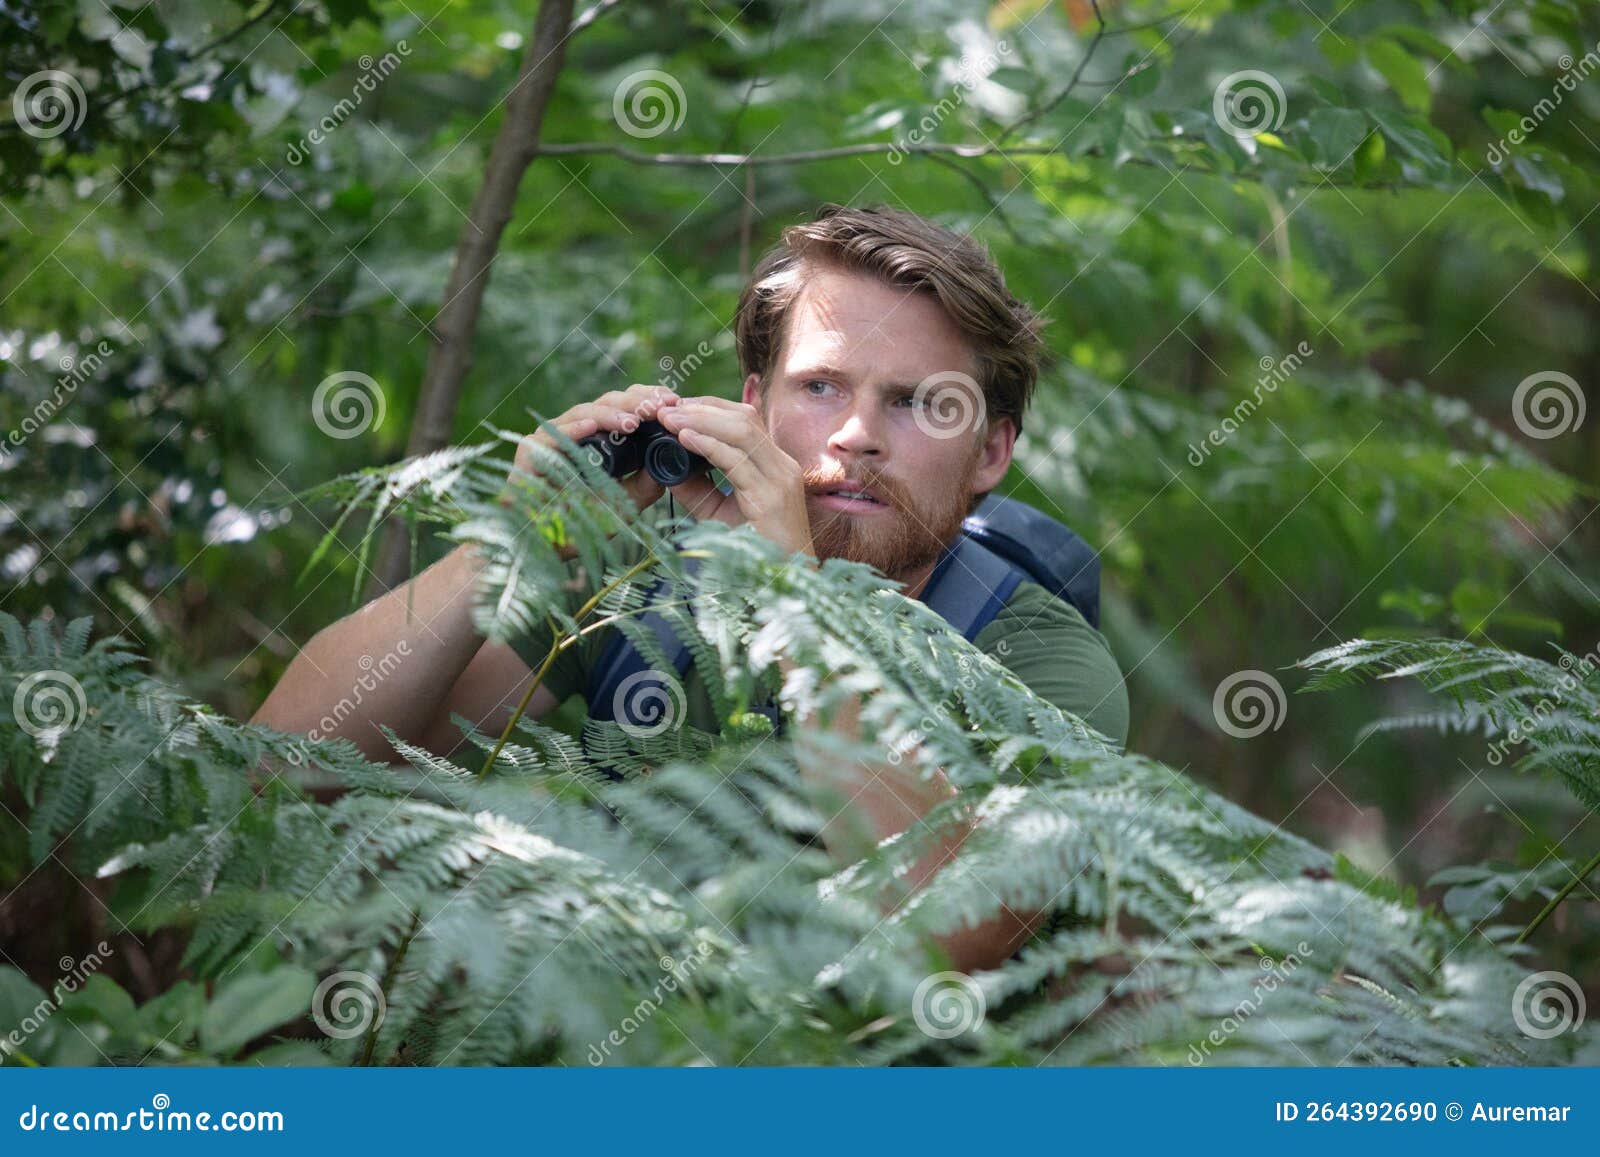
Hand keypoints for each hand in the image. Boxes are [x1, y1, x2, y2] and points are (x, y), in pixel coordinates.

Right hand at [506, 383, 678, 513]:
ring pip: (585, 414)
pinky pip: (553, 437)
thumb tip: (669, 464)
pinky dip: (574, 431)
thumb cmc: (581, 525)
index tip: (673, 401)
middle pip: (607, 404)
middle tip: (661, 406)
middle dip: (636, 402)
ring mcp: (552, 439)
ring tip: (635, 421)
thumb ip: (645, 486)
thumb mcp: (624, 504)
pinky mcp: (531, 453)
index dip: (646, 399)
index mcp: (598, 437)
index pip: (623, 407)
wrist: (543, 548)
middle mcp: (576, 432)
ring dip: (612, 415)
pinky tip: (593, 426)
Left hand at [654, 396, 813, 556]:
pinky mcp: (771, 498)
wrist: (786, 581)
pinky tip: (684, 439)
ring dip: (701, 420)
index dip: (710, 406)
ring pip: (742, 431)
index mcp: (775, 464)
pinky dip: (708, 445)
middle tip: (665, 409)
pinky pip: (737, 462)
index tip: (676, 407)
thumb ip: (695, 488)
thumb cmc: (755, 549)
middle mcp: (782, 465)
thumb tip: (664, 466)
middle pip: (744, 417)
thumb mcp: (718, 512)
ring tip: (669, 420)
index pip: (746, 418)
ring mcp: (779, 480)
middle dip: (701, 407)